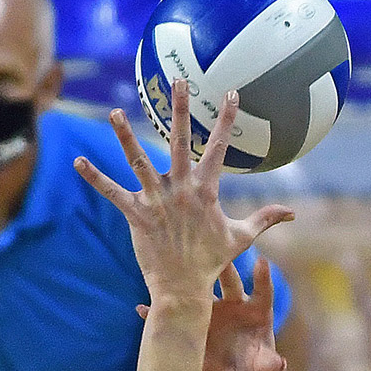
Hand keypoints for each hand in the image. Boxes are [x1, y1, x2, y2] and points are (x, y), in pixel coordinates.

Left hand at [75, 84, 293, 301]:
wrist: (184, 289)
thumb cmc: (213, 262)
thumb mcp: (242, 238)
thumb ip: (265, 219)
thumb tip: (293, 213)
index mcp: (206, 191)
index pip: (219, 148)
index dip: (227, 120)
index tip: (232, 94)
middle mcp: (181, 189)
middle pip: (178, 141)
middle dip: (180, 109)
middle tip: (180, 81)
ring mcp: (156, 201)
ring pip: (138, 161)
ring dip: (125, 136)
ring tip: (115, 112)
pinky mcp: (136, 214)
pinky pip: (112, 193)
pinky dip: (95, 178)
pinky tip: (77, 162)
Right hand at [138, 261, 285, 370]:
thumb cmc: (256, 369)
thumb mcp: (264, 369)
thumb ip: (270, 365)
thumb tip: (279, 364)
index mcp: (256, 312)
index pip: (262, 291)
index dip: (262, 277)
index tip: (262, 261)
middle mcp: (234, 305)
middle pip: (229, 282)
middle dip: (222, 266)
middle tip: (214, 250)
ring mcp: (212, 312)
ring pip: (201, 291)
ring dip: (189, 281)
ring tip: (174, 269)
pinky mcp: (195, 323)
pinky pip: (176, 315)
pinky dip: (160, 312)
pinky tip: (143, 308)